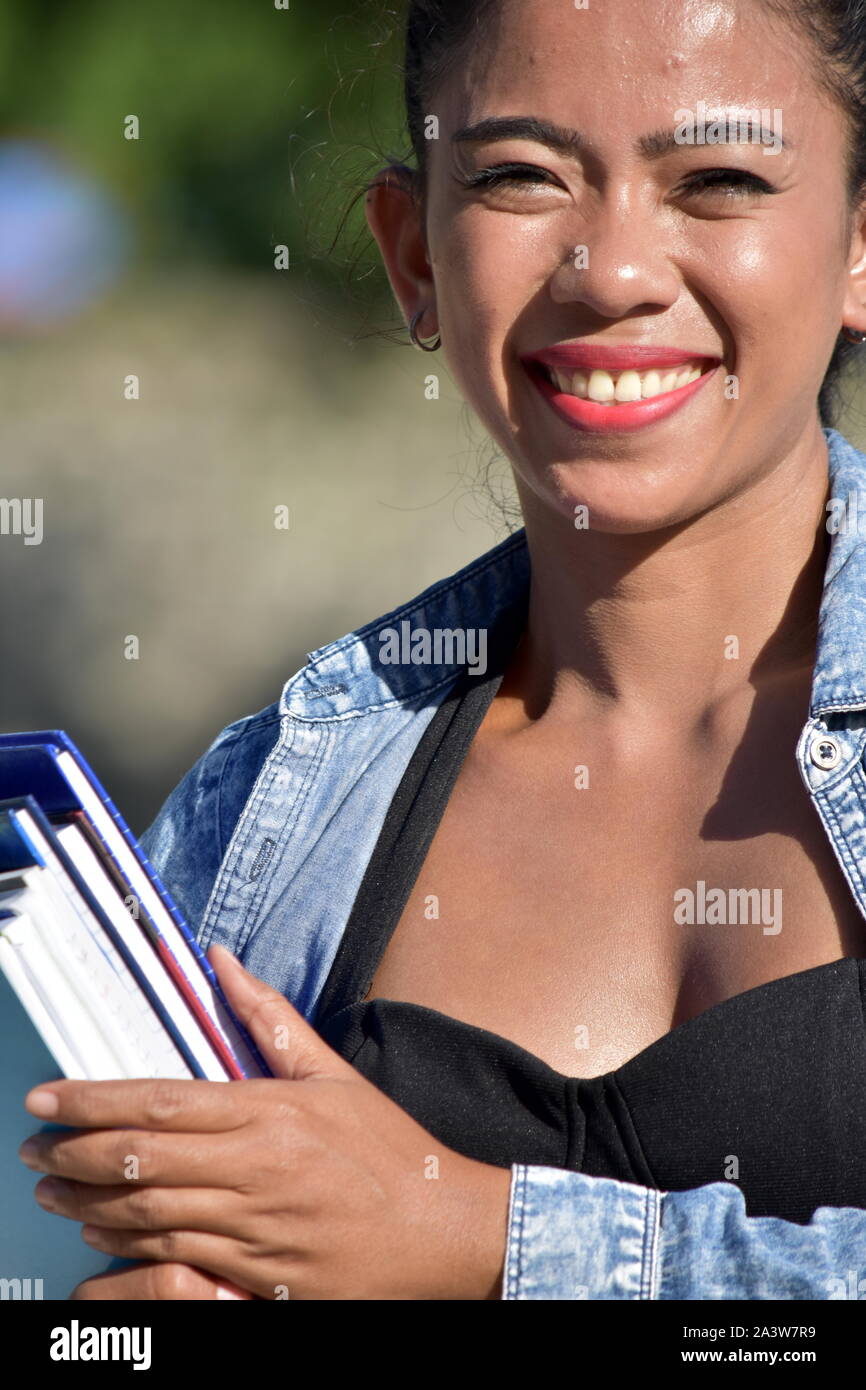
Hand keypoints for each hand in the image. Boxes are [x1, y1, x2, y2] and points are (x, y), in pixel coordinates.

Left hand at [19, 945, 510, 1299]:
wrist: (444, 1231)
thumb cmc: (389, 1149)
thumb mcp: (334, 1074)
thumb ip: (269, 1018)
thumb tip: (223, 960)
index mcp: (271, 1113)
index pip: (161, 1100)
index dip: (92, 1100)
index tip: (46, 1096)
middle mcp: (256, 1169)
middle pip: (141, 1160)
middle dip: (75, 1153)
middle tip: (34, 1146)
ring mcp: (256, 1229)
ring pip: (148, 1216)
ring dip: (90, 1202)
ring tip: (56, 1188)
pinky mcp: (260, 1278)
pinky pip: (177, 1263)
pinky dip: (130, 1248)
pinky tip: (105, 1235)